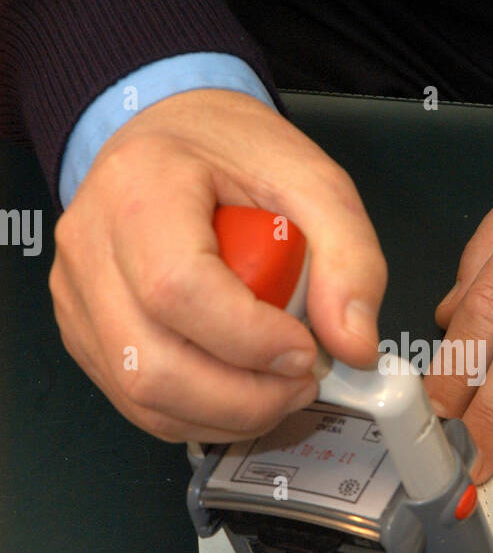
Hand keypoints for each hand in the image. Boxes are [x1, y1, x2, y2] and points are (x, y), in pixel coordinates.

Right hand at [49, 89, 385, 440]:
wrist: (168, 136)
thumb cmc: (230, 153)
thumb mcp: (313, 182)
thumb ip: (349, 259)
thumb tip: (354, 346)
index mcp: (142, 189)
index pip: (179, 288)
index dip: (250, 339)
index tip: (306, 349)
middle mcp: (92, 246)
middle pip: (152, 364)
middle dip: (244, 397)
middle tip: (301, 382)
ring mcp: (78, 297)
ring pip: (141, 396)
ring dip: (225, 415)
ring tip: (279, 389)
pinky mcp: (84, 333)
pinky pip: (135, 402)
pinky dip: (199, 414)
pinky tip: (242, 393)